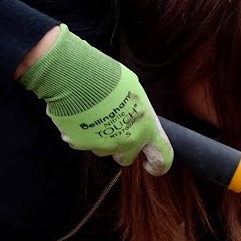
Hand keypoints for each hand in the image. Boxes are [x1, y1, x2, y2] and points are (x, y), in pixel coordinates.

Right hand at [19, 24, 172, 173]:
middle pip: (126, 158)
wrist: (77, 74)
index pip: (162, 158)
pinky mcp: (82, 144)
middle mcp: (128, 141)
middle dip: (121, 148)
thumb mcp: (134, 90)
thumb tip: (135, 115)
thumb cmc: (108, 77)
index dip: (158, 166)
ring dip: (99, 136)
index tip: (150, 164)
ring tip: (93, 112)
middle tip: (113, 128)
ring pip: (103, 149)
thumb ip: (138, 111)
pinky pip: (82, 141)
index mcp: (146, 128)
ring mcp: (104, 145)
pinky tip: (79, 113)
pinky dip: (81, 131)